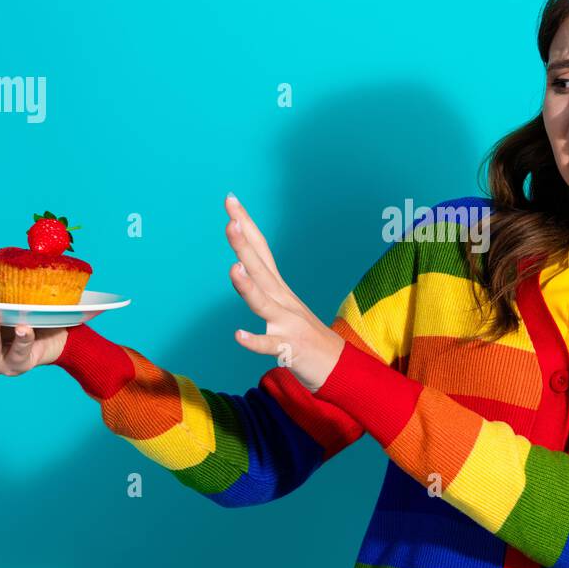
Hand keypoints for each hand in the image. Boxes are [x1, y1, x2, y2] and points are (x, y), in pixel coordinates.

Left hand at [224, 193, 344, 392]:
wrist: (338, 368)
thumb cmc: (304, 336)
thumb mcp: (283, 306)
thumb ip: (261, 287)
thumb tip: (239, 265)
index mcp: (279, 289)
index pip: (260, 250)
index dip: (246, 224)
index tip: (230, 199)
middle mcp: (283, 301)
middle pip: (260, 269)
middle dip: (245, 245)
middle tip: (230, 221)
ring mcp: (287, 324)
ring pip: (264, 303)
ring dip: (248, 286)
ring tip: (234, 269)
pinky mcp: (289, 349)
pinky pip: (269, 345)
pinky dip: (255, 340)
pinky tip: (239, 335)